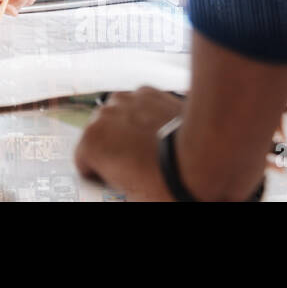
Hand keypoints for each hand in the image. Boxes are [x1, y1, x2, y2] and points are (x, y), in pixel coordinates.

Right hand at [73, 86, 183, 200]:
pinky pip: (138, 104)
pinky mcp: (147, 92)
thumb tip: (123, 179)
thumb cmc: (167, 180)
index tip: (112, 176)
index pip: (82, 160)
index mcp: (92, 143)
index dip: (98, 171)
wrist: (204, 156)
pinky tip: (160, 130)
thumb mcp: (132, 195)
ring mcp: (125, 100)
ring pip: (117, 115)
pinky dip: (144, 114)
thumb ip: (116, 179)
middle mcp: (102, 116)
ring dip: (126, 127)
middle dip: (112, 146)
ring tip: (149, 145)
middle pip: (99, 134)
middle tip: (134, 163)